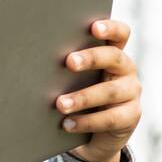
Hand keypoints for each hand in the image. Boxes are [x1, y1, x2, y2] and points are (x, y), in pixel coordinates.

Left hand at [57, 18, 141, 161]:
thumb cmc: (76, 96)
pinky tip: (67, 124)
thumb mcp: (71, 79)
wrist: (93, 134)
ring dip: (82, 97)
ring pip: (109, 91)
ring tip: (60, 104)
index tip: (94, 27)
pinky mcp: (131, 116)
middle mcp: (125, 70)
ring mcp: (130, 93)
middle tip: (69, 62)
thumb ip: (64, 67)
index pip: (119, 34)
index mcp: (112, 54)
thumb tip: (31, 58)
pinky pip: (111, 118)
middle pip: (114, 57)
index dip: (110, 28)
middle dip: (91, 58)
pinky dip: (87, 121)